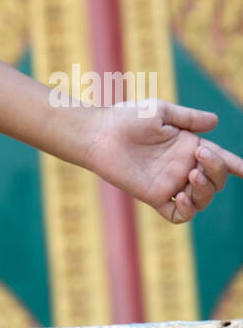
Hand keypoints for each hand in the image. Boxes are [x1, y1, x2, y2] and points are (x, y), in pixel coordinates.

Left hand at [83, 99, 242, 222]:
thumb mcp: (160, 112)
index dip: (236, 165)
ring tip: (192, 174)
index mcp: (188, 146)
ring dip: (205, 190)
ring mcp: (170, 184)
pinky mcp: (154, 197)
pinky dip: (187, 209)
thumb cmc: (126, 118)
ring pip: (202, 199)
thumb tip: (216, 121)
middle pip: (216, 180)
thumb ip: (188, 118)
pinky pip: (180, 215)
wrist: (99, 133)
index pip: (219, 159)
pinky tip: (179, 195)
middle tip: (200, 155)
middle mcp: (182, 167)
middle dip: (218, 171)